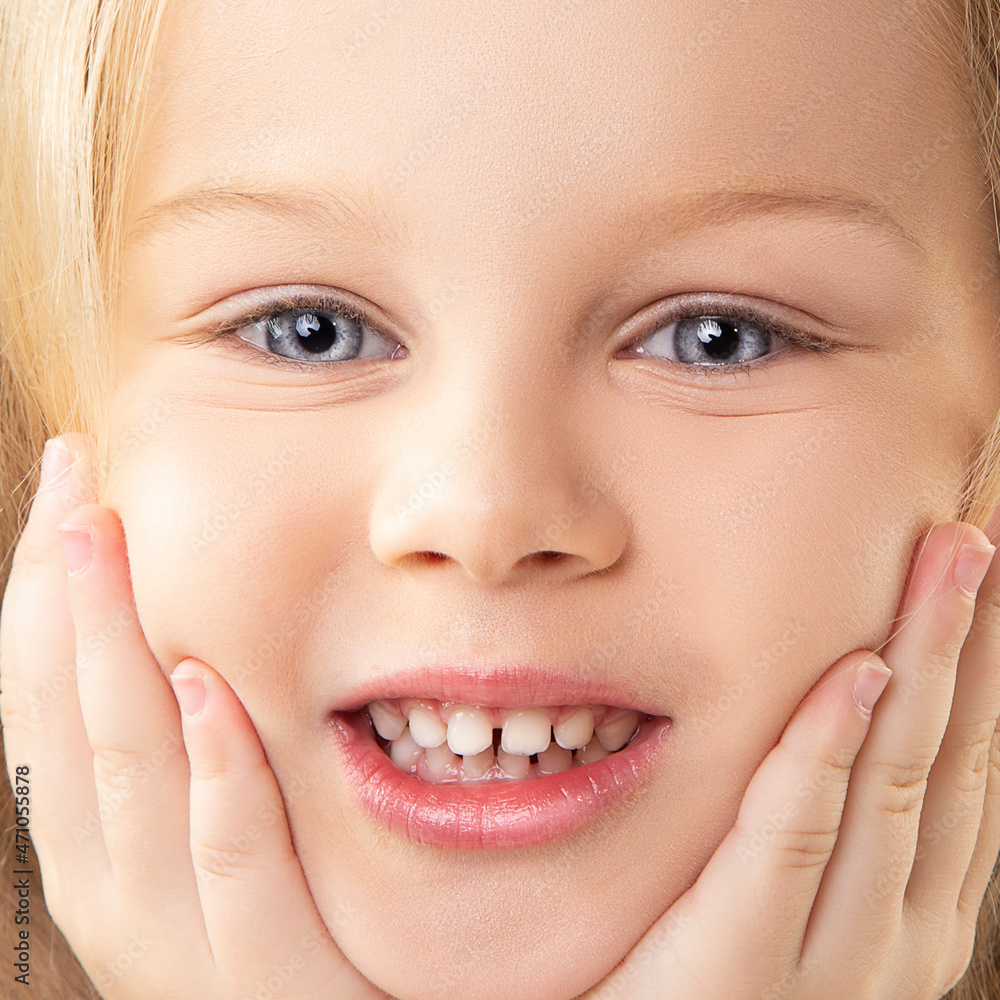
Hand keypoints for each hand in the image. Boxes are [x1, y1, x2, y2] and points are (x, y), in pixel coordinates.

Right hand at [0, 435, 387, 999]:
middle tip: (72, 476)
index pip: (47, 701)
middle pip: (68, 717)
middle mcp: (115, 894)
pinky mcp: (273, 983)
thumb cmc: (285, 935)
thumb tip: (181, 634)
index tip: (62, 490)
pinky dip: (215, 776)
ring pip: (128, 775)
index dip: (43, 593)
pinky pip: (234, 866)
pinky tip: (211, 690)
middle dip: (61, 590)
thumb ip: (188, 754)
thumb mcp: (214, 837)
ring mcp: (181, 947)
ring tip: (103, 537)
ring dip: (112, 648)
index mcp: (96, 852)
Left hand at [580, 520, 999, 998]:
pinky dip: (830, 742)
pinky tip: (860, 668)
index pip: (963, 770)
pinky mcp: (746, 953)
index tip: (983, 581)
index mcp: (914, 916)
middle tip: (975, 536)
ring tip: (945, 560)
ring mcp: (837, 959)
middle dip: (967, 640)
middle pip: (945, 756)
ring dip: (924, 657)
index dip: (982, 670)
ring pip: (893, 775)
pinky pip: (796, 826)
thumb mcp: (792, 900)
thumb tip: (854, 703)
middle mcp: (899, 939)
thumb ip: (825, 824)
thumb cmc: (708, 976)